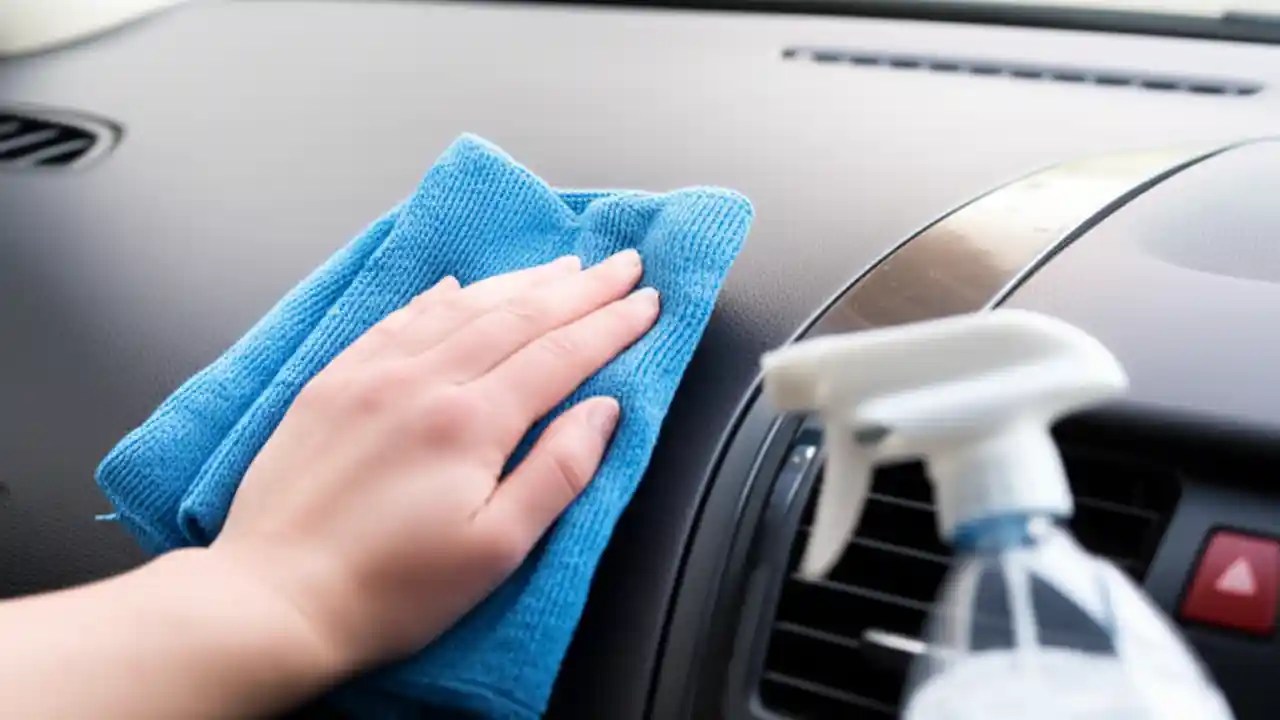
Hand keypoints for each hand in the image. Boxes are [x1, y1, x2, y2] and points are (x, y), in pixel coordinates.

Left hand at [208, 250, 657, 673]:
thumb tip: (605, 410)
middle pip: (519, 316)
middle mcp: (423, 381)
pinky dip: (439, 294)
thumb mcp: (496, 550)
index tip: (648, 300)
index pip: (560, 354)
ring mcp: (371, 374)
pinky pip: (398, 318)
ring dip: (519, 281)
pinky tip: (459, 283)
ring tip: (561, 265)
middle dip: (580, 288)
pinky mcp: (332, 383)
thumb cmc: (391, 592)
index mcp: (471, 423)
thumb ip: (558, 472)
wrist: (273, 600)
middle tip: (622, 264)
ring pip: (462, 306)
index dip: (611, 325)